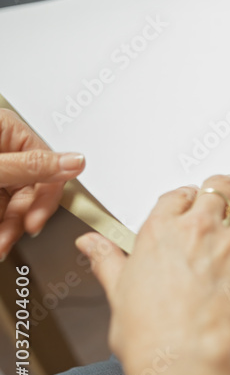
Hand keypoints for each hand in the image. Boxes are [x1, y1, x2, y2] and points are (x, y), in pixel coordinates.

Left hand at [0, 109, 84, 257]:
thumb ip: (33, 167)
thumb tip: (77, 162)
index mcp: (9, 131)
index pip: (48, 168)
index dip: (42, 200)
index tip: (32, 223)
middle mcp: (6, 150)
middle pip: (32, 191)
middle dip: (20, 220)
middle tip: (8, 238)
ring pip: (17, 205)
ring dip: (9, 229)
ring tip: (0, 243)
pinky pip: (4, 209)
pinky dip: (2, 226)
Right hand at [76, 175, 229, 369]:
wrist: (182, 354)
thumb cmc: (148, 330)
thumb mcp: (118, 290)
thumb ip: (108, 260)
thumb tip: (91, 244)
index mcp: (161, 230)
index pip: (178, 197)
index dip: (189, 194)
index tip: (194, 197)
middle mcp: (200, 230)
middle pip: (220, 191)